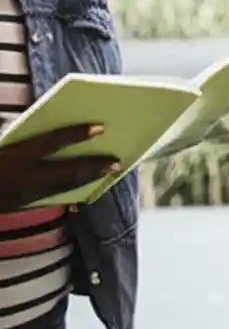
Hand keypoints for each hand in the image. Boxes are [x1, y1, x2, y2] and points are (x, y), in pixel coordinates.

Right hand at [0, 124, 119, 210]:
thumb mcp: (2, 143)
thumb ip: (17, 133)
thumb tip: (47, 123)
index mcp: (12, 156)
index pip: (49, 142)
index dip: (76, 134)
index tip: (101, 127)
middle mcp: (19, 177)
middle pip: (65, 172)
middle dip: (93, 166)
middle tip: (117, 161)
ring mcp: (22, 195)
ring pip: (63, 187)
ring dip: (88, 180)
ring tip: (109, 171)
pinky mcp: (22, 204)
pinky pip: (53, 198)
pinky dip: (71, 192)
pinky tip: (87, 190)